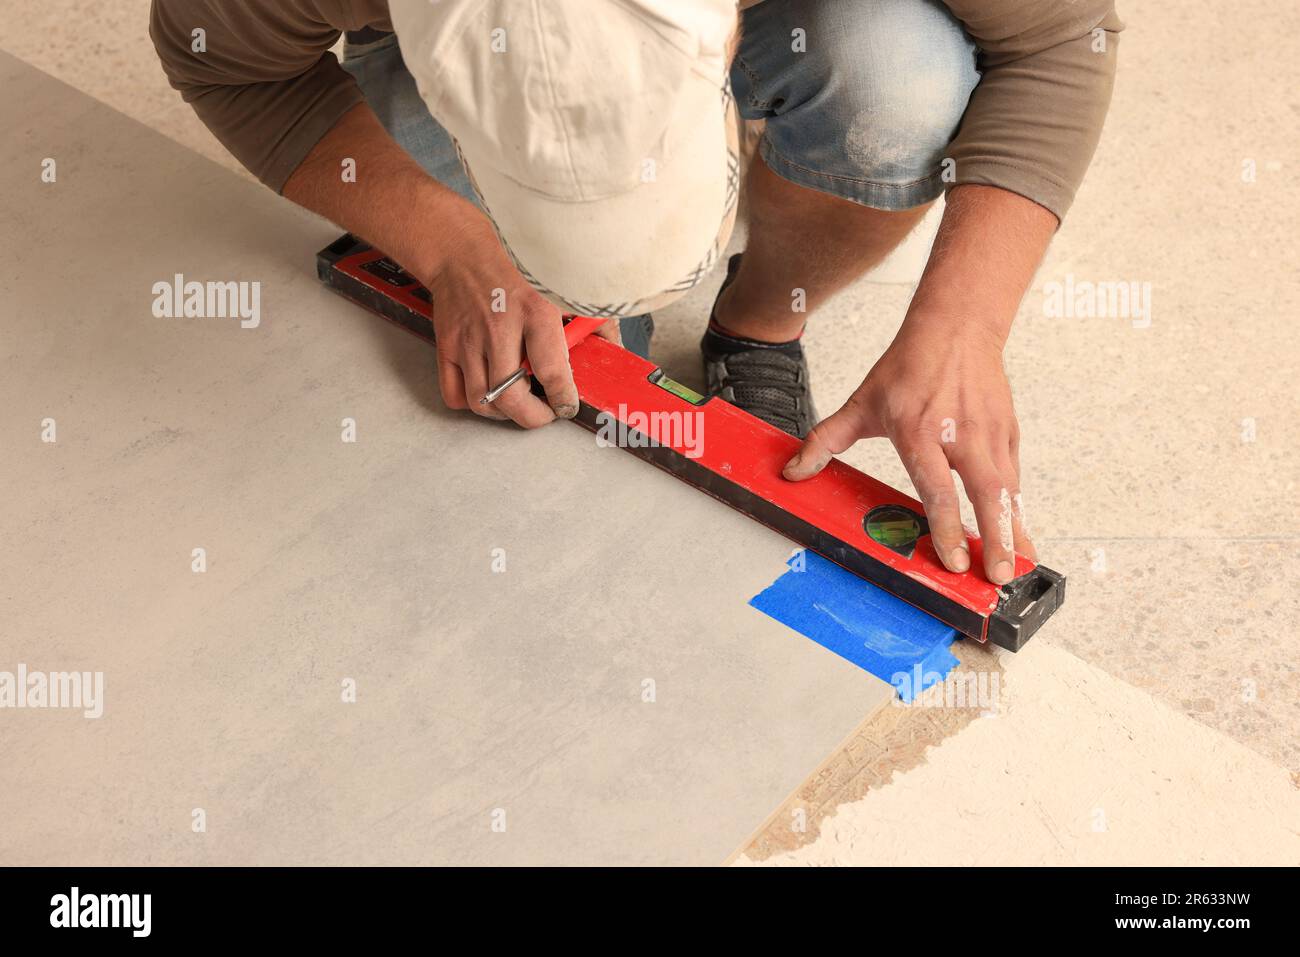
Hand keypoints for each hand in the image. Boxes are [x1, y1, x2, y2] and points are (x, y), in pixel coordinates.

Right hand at [422, 210, 577, 426]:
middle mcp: (498, 330)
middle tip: (546, 412)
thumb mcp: (559, 288)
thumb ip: (591, 321)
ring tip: (520, 403)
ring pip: (482, 402)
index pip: (552, 372)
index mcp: (534, 313)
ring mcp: (468, 342)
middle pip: (511, 397)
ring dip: (505, 413)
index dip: (564, 398)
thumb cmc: (514, 269)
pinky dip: (473, 404)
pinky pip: (455, 394)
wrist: (462, 254)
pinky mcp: (447, 347)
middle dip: (534, 417)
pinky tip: (490, 393)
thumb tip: (611, 348)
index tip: (568, 404)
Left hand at [782, 324, 1034, 583]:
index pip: (937, 487)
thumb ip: (825, 441)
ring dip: (1015, 530)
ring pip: (1008, 489)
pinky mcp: (1008, 433)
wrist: (956, 327)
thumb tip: (793, 471)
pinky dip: (1018, 508)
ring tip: (1017, 567)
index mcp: (920, 432)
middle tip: (996, 576)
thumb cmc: (909, 367)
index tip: (953, 559)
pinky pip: (1014, 478)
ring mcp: (989, 434)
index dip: (946, 527)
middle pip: (985, 494)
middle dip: (994, 538)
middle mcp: (959, 435)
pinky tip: (1018, 535)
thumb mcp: (861, 403)